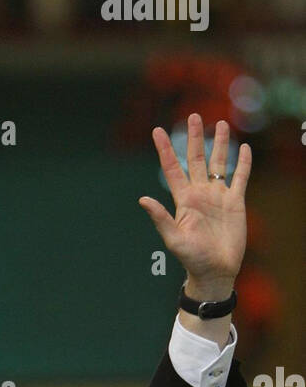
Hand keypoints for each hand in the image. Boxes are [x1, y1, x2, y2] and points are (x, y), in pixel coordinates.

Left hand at [138, 114, 250, 298]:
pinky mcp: (235, 202)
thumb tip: (142, 199)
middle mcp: (200, 194)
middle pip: (197, 159)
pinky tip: (243, 149)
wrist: (215, 271)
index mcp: (183, 200)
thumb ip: (160, 218)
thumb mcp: (173, 238)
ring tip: (220, 124)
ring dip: (220, 144)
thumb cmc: (192, 258)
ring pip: (219, 163)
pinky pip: (240, 178)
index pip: (173, 168)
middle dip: (194, 138)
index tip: (157, 131)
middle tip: (194, 116)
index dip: (165, 149)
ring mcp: (218, 196)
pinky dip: (242, 163)